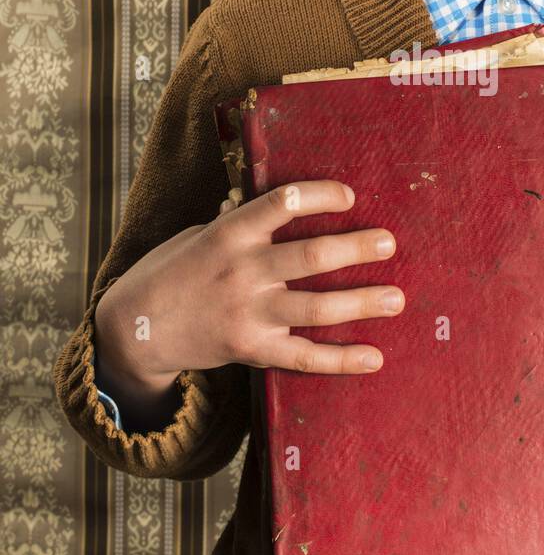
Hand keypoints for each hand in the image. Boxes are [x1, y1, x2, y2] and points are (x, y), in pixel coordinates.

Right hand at [94, 181, 404, 388]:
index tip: (350, 195)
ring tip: (396, 297)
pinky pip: (305, 357)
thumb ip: (241, 221)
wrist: (135, 328)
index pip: (280, 203)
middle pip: (309, 258)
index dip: (319, 196)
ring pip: (316, 309)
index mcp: (228, 234)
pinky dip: (342, 359)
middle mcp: (241, 272)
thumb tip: (286, 201)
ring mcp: (248, 313)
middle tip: (388, 243)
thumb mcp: (199, 234)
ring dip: (362, 302)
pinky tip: (374, 356)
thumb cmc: (172, 270)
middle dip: (355, 249)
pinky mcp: (252, 350)